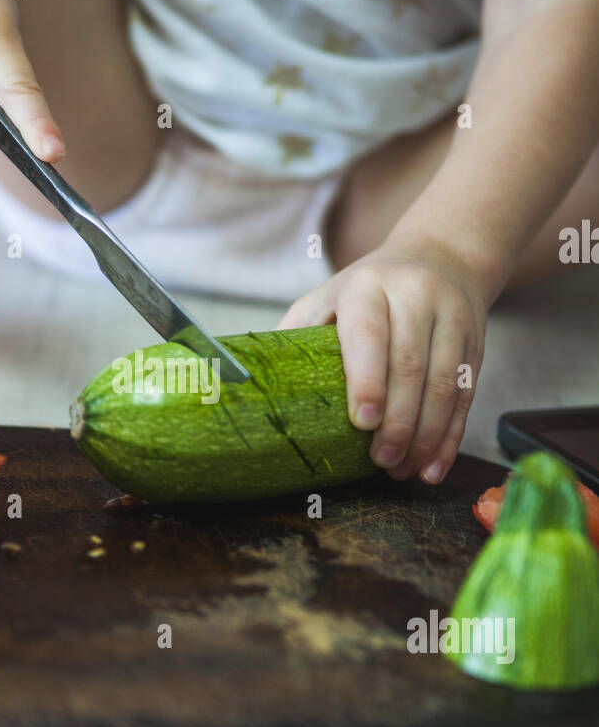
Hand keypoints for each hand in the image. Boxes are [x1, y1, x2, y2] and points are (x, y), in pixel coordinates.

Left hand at [278, 239, 486, 483]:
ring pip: (444, 384)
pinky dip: (450, 436)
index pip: (370, 334)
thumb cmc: (369, 289)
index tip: (362, 422)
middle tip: (381, 461)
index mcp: (367, 286)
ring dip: (425, 436)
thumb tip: (250, 383)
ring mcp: (451, 318)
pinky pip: (467, 395)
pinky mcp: (476, 342)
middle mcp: (414, 297)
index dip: (368, 380)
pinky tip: (432, 465)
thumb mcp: (326, 297)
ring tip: (402, 470)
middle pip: (411, 366)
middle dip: (398, 421)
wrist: (442, 256)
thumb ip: (295, 333)